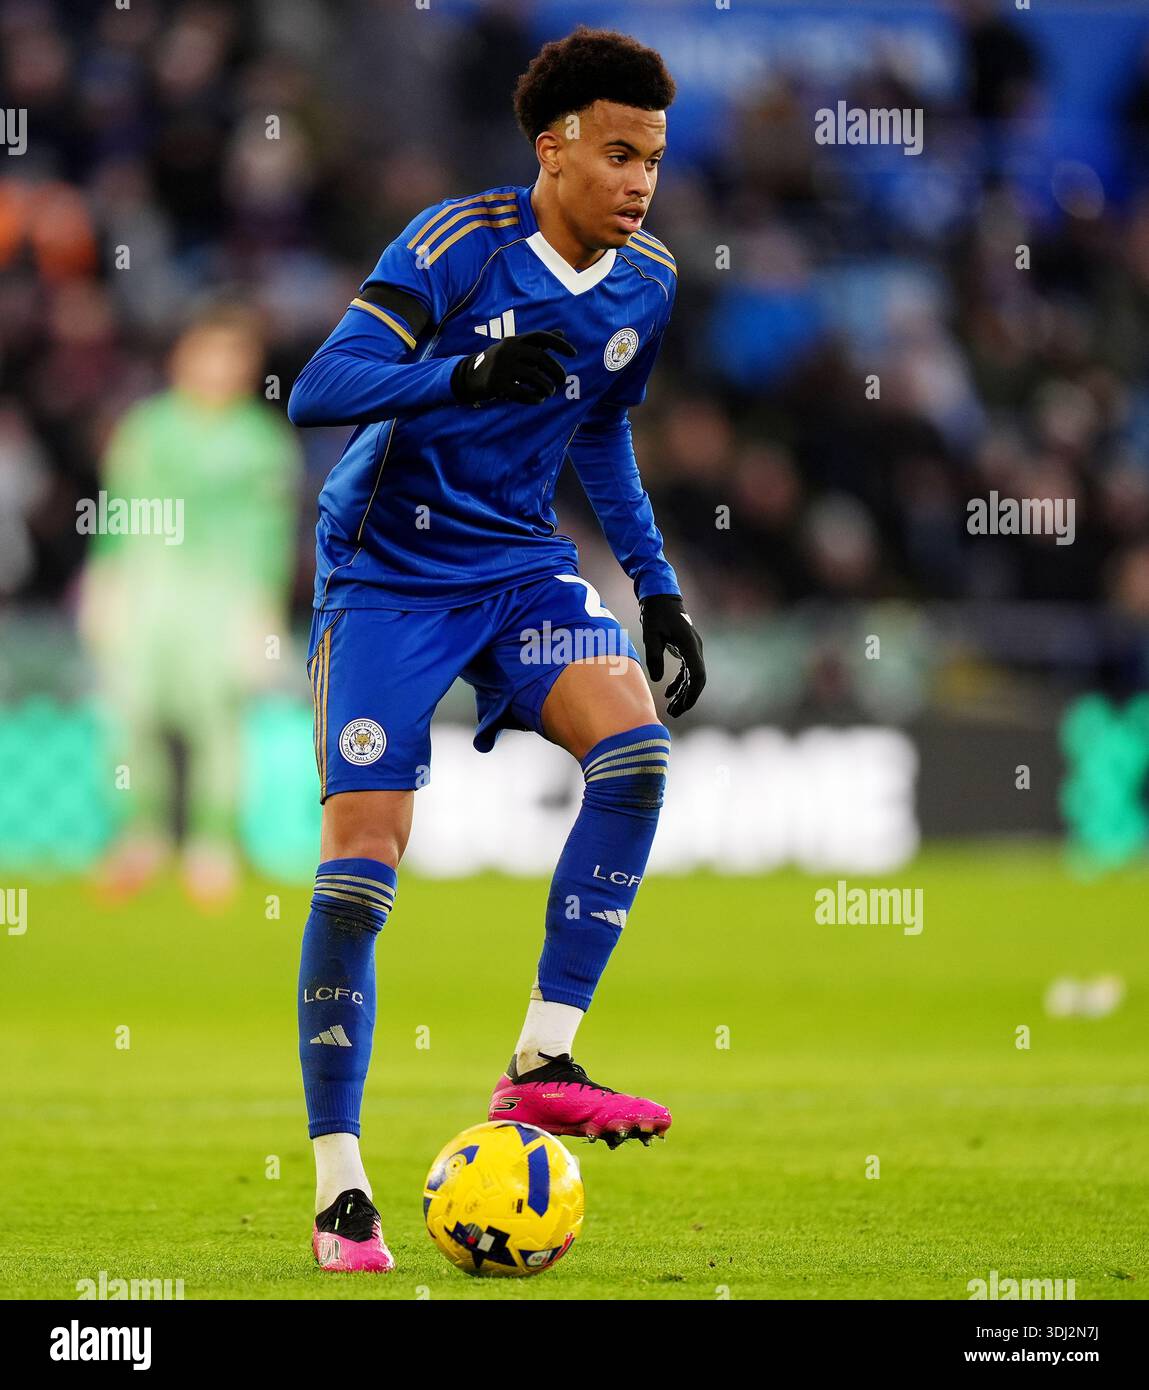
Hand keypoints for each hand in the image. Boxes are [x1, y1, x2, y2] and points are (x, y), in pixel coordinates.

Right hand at [450, 330, 576, 405]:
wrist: (471, 376)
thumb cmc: (502, 362)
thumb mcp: (517, 348)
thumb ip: (539, 343)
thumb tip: (562, 331)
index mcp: (515, 340)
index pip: (541, 337)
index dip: (559, 344)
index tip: (574, 354)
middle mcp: (509, 350)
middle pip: (540, 358)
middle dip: (556, 370)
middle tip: (563, 380)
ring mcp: (502, 367)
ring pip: (534, 377)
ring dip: (547, 387)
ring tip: (550, 391)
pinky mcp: (497, 384)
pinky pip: (522, 393)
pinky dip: (534, 398)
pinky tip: (538, 399)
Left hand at [639, 593, 705, 716]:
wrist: (661, 597)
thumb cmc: (655, 613)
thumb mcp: (651, 633)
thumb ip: (654, 655)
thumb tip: (658, 680)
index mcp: (690, 645)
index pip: (698, 674)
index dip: (692, 692)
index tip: (684, 706)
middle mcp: (695, 648)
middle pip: (697, 679)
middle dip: (688, 698)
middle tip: (674, 713)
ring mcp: (692, 649)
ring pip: (692, 677)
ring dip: (683, 693)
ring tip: (672, 709)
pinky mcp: (686, 650)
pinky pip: (687, 671)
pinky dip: (679, 683)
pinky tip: (669, 693)